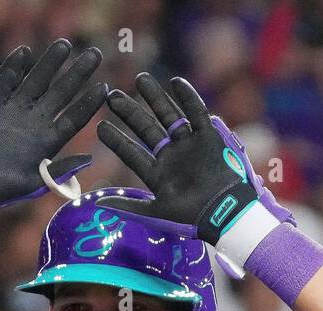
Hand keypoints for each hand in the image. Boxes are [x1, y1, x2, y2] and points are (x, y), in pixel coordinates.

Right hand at [0, 39, 106, 220]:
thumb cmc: (0, 191)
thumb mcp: (32, 185)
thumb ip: (58, 172)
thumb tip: (89, 159)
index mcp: (47, 141)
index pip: (73, 118)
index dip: (88, 103)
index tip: (104, 88)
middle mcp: (34, 122)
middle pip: (60, 93)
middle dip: (77, 74)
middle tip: (95, 55)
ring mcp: (13, 111)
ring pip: (36, 81)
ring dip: (50, 64)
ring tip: (65, 45)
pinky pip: (3, 83)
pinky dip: (12, 68)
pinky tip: (24, 53)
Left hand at [97, 74, 294, 271]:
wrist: (225, 214)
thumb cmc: (191, 218)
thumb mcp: (155, 213)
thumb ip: (128, 206)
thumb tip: (97, 203)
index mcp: (157, 174)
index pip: (131, 153)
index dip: (116, 141)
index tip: (99, 127)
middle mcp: (171, 156)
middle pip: (147, 129)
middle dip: (130, 112)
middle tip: (111, 96)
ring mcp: (189, 145)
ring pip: (169, 116)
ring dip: (156, 98)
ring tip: (140, 79)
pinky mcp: (209, 138)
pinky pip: (197, 113)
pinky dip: (188, 98)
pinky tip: (175, 82)